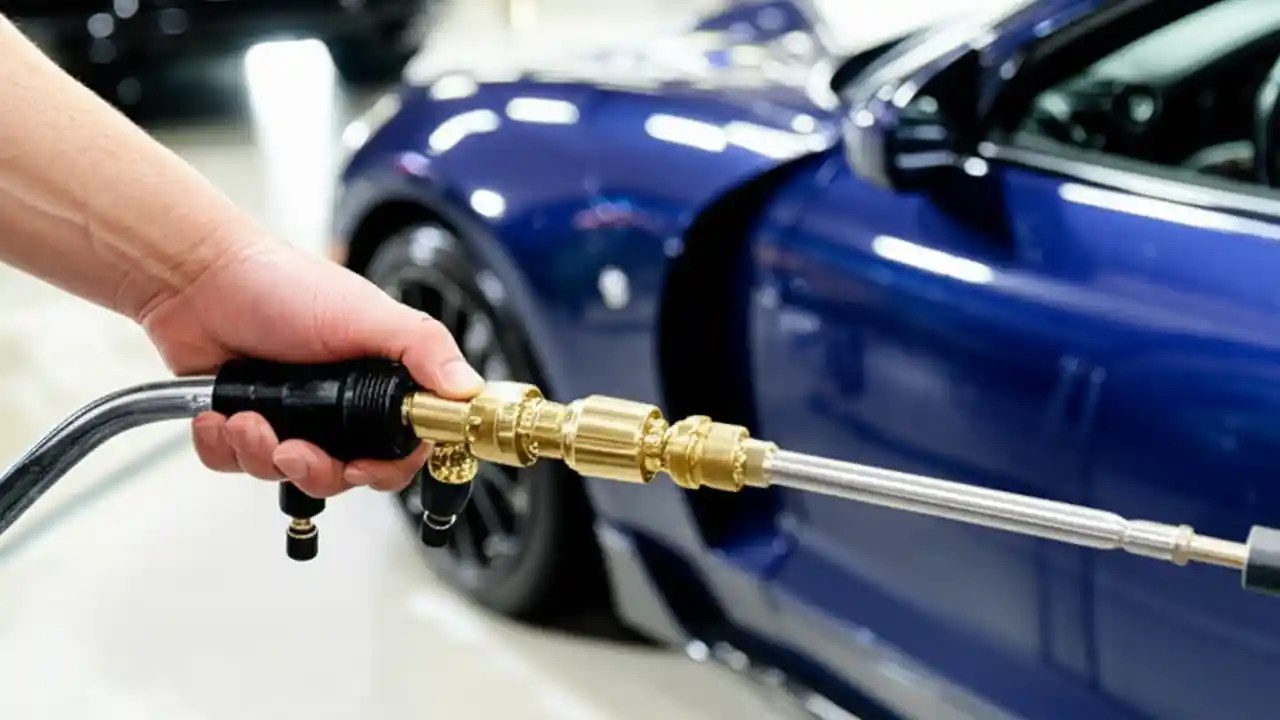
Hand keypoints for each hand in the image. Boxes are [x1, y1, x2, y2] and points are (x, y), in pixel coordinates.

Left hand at [139, 241, 483, 497]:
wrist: (200, 277)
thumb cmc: (283, 284)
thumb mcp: (367, 313)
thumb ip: (422, 349)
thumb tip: (467, 388)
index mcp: (378, 383)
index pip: (403, 449)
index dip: (386, 468)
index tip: (362, 467)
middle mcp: (338, 406)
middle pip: (343, 474)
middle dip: (313, 469)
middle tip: (293, 449)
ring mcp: (291, 417)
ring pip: (286, 475)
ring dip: (261, 454)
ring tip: (245, 418)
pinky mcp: (245, 425)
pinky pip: (237, 465)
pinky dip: (223, 448)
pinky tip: (219, 416)